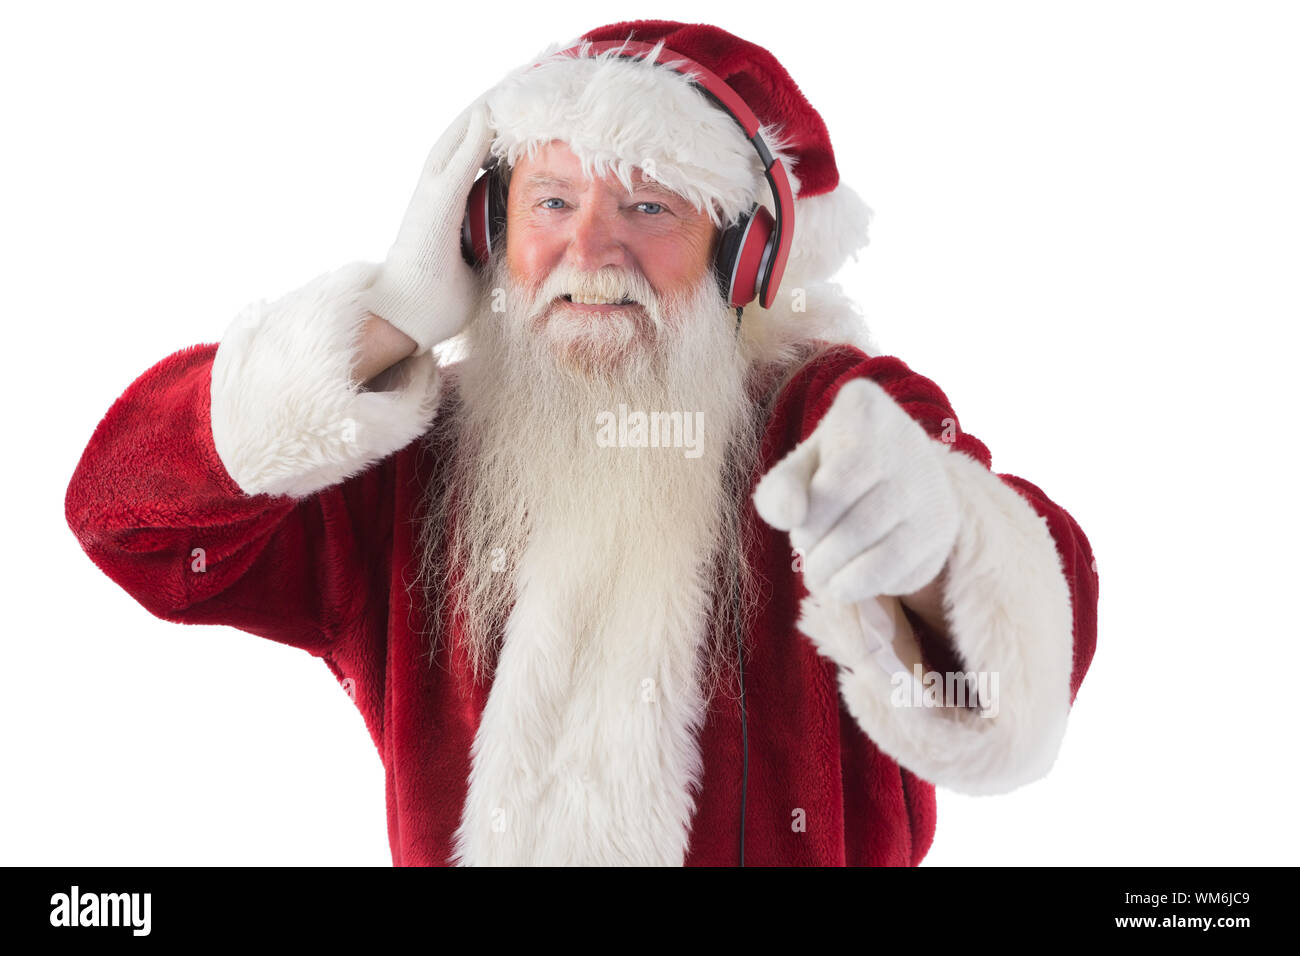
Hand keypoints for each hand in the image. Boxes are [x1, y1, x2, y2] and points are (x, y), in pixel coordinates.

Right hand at [359, 93, 495, 354]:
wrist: (402, 318)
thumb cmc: (434, 302)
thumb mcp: (470, 269)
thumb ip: (484, 250)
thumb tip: (506, 248)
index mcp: (441, 208)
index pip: (466, 160)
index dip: (485, 135)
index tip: (512, 114)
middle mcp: (431, 195)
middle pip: (457, 141)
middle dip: (482, 115)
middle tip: (511, 89)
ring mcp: (429, 198)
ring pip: (454, 143)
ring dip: (478, 116)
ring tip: (503, 88)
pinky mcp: (433, 208)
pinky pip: (457, 167)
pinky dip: (473, 140)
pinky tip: (489, 116)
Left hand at [752, 378, 959, 603]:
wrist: (887, 477)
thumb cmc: (829, 470)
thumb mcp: (798, 471)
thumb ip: (779, 490)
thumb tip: (789, 517)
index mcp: (864, 408)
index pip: (845, 472)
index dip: (813, 512)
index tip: (797, 521)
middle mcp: (910, 441)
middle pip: (859, 518)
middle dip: (817, 548)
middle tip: (805, 552)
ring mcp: (933, 486)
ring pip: (882, 550)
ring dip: (835, 573)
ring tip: (819, 572)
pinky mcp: (942, 527)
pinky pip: (898, 570)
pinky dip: (862, 584)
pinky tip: (847, 579)